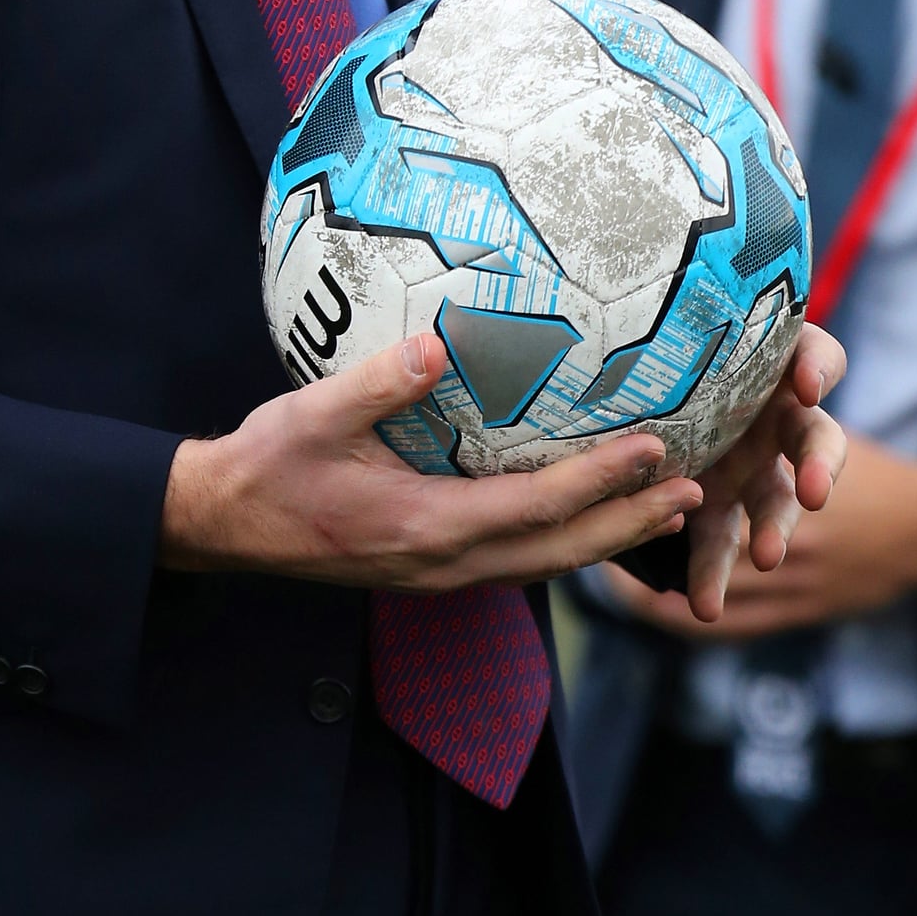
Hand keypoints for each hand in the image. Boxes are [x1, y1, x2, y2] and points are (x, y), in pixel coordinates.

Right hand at [160, 332, 702, 591]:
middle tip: (693, 491)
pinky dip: (564, 540)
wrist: (223, 526)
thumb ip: (377, 383)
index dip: (598, 483)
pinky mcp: (430, 567)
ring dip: (606, 536)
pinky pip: (516, 560)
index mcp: (423, 528)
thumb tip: (439, 342)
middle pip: (557, 552)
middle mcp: (443, 563)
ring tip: (663, 507)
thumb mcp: (312, 415)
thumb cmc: (267, 466)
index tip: (653, 452)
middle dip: (628, 522)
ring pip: (543, 564)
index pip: (532, 509)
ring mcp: (438, 574)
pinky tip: (583, 516)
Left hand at [669, 322, 848, 621]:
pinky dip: (711, 574)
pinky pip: (719, 542)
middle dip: (818, 467)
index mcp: (773, 368)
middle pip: (815, 442)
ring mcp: (748, 468)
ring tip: (763, 559)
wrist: (625, 389)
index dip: (816, 368)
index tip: (804, 383)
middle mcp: (771, 419)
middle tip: (813, 493)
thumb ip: (704, 320)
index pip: (818, 358)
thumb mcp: (684, 329)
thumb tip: (687, 313)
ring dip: (773, 533)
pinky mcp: (715, 506)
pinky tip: (700, 605)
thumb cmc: (662, 348)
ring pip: (774, 503)